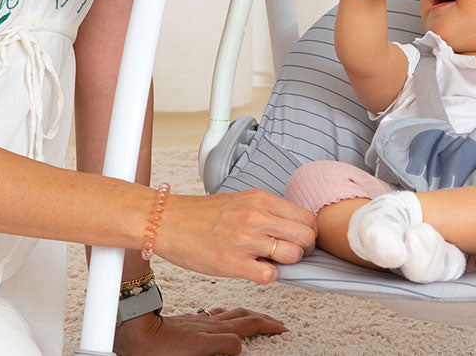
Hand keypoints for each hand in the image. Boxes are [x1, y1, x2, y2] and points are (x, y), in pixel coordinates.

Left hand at [114, 308, 288, 355]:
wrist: (134, 331)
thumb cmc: (157, 346)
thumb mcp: (195, 349)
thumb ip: (221, 345)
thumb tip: (241, 345)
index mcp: (213, 329)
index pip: (248, 324)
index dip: (268, 325)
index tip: (282, 328)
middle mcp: (208, 322)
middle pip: (243, 315)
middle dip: (263, 317)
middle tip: (276, 322)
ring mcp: (198, 320)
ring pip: (230, 313)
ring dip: (247, 314)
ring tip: (257, 315)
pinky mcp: (187, 322)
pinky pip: (214, 315)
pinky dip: (226, 315)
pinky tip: (221, 316)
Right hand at [155, 189, 316, 283]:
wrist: (168, 221)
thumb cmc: (201, 214)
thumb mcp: (241, 200)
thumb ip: (267, 212)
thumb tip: (290, 228)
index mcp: (260, 200)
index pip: (307, 217)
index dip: (307, 232)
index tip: (298, 238)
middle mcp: (257, 217)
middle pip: (307, 236)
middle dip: (304, 248)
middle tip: (289, 252)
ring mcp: (246, 240)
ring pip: (293, 255)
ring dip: (286, 262)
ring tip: (269, 261)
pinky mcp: (234, 263)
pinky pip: (270, 275)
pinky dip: (267, 276)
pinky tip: (254, 269)